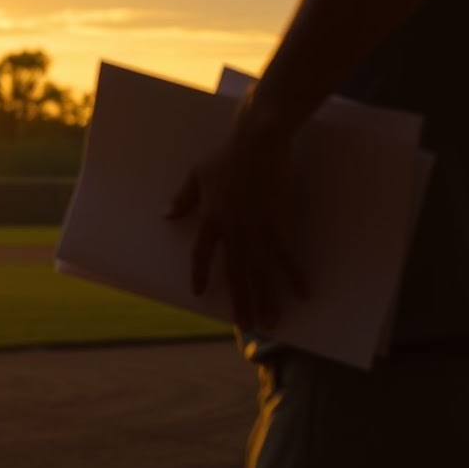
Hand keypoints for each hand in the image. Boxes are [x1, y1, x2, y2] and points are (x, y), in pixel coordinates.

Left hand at [165, 132, 307, 332]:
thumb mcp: (197, 173)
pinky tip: (302, 293)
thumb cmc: (226, 153)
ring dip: (266, 299)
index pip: (202, 255)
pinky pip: (286, 256)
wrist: (257, 141)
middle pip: (235, 273)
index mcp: (210, 219)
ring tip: (271, 322)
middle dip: (241, 301)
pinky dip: (293, 276)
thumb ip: (183, 198)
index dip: (200, 274)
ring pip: (259, 272)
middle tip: (247, 325)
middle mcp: (232, 230)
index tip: (198, 293)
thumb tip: (166, 216)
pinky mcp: (278, 222)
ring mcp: (256, 229)